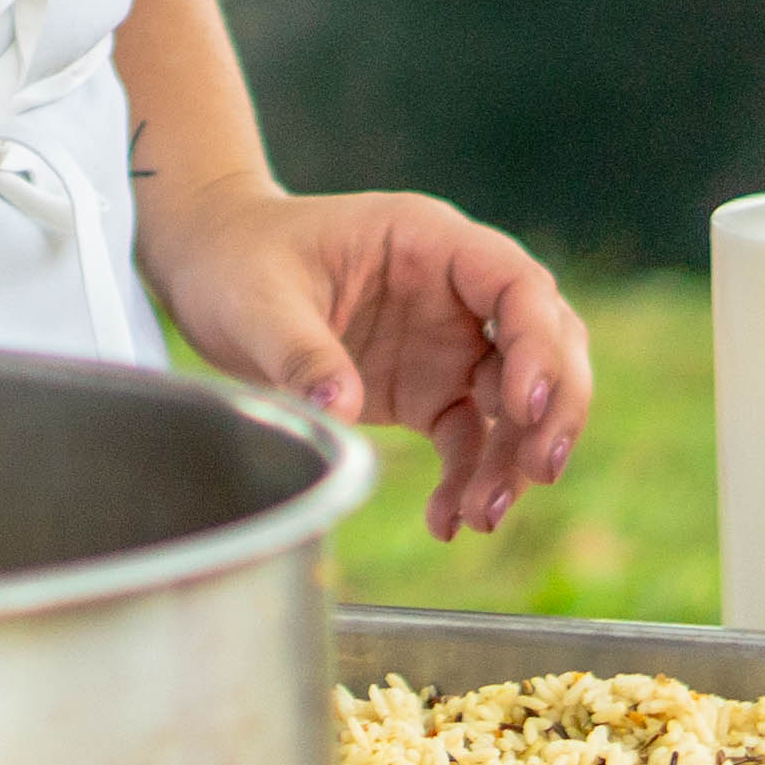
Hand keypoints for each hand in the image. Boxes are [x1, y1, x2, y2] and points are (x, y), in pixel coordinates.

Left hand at [141, 171, 587, 540]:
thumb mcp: (259, 299)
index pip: (516, 283)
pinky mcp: (426, 390)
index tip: (526, 404)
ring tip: (482, 516)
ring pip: (516, 402)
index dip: (538, 342)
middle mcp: (453, 291)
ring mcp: (445, 343)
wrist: (210, 269)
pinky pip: (469, 439)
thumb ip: (301, 350)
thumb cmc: (237, 259)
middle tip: (540, 469)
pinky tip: (450, 522)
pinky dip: (469, 480)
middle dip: (554, 407)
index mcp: (428, 241)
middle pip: (543, 342)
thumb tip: (342, 410)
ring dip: (514, 459)